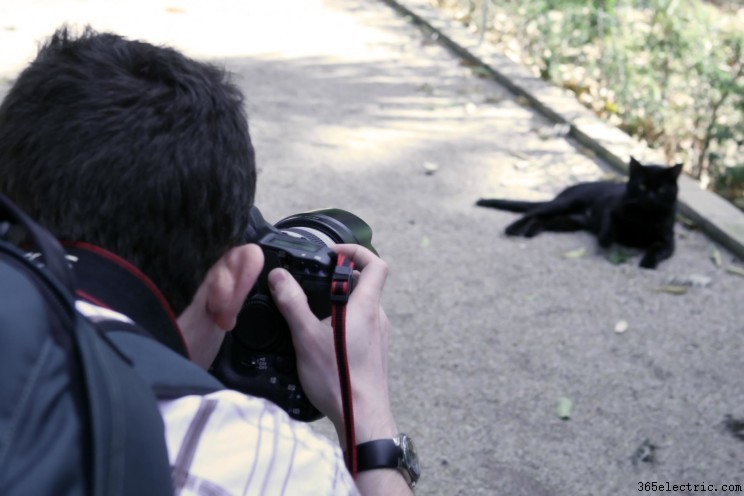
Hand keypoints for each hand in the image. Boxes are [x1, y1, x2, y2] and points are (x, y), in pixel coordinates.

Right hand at [268, 244, 396, 443]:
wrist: (362, 418)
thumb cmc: (339, 379)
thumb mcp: (306, 337)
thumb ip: (292, 303)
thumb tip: (279, 277)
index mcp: (365, 306)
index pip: (376, 264)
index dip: (356, 252)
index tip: (333, 254)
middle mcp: (377, 317)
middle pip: (366, 283)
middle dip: (340, 278)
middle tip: (315, 282)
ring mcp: (378, 335)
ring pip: (362, 306)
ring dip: (341, 302)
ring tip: (314, 313)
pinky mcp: (374, 351)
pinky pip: (361, 325)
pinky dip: (344, 322)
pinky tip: (323, 339)